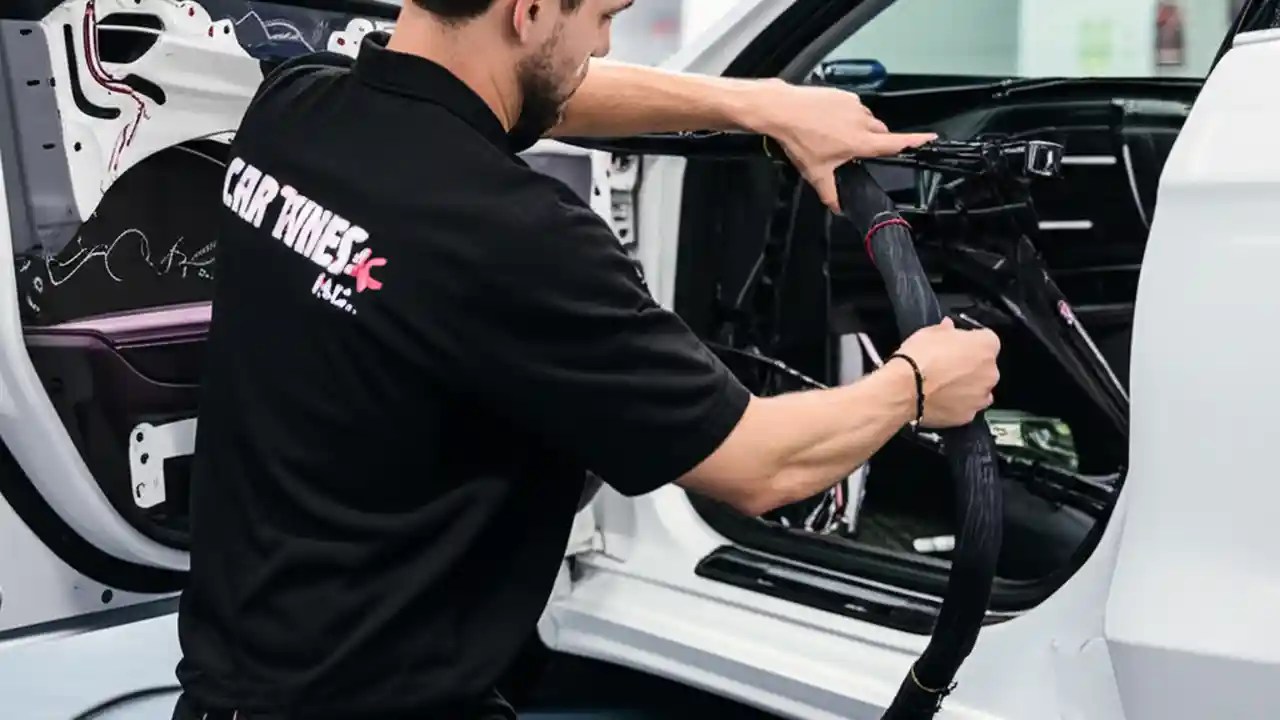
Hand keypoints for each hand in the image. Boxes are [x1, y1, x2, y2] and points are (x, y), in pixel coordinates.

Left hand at [746, 80, 935, 212]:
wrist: (783, 109)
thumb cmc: (800, 140)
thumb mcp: (815, 172)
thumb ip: (829, 193)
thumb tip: (837, 208)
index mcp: (861, 141)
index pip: (896, 143)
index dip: (916, 141)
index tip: (932, 138)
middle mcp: (862, 121)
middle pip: (881, 132)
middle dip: (874, 142)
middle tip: (853, 151)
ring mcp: (853, 105)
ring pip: (867, 119)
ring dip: (859, 128)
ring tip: (835, 135)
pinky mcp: (843, 94)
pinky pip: (853, 107)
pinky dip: (847, 115)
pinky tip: (828, 122)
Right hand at [894, 318, 999, 427]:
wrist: (903, 390)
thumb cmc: (917, 359)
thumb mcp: (929, 332)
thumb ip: (946, 330)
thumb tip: (948, 327)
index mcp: (985, 346)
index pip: (986, 339)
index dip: (969, 341)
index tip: (957, 345)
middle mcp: (990, 372)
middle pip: (985, 367)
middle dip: (970, 366)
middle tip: (946, 365)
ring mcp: (981, 396)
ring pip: (978, 389)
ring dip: (966, 386)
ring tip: (941, 384)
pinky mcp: (968, 415)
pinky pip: (966, 407)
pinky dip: (957, 404)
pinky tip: (939, 398)